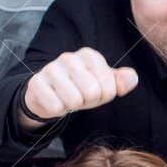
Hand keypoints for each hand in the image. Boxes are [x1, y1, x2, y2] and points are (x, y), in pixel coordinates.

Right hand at [22, 49, 138, 121]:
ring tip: (67, 98)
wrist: (48, 93)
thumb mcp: (104, 85)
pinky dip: (57, 110)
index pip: (110, 88)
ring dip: (71, 106)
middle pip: (93, 93)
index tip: (93, 91)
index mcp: (90, 56)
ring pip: (74, 101)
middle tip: (79, 96)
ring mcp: (51, 68)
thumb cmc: (81, 88)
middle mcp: (69, 57)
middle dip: (88, 102)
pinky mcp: (36, 83)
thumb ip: (122, 81)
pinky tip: (54, 101)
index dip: (103, 97)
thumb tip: (130, 79)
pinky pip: (56, 107)